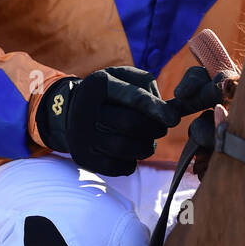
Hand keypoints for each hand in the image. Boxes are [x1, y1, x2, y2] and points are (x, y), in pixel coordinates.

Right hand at [36, 66, 180, 176]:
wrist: (70, 112)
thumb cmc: (110, 93)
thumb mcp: (123, 77)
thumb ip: (147, 86)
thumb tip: (169, 109)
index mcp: (99, 84)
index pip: (133, 97)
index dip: (157, 108)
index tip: (174, 118)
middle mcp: (85, 108)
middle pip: (131, 124)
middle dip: (154, 129)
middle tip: (161, 129)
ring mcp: (81, 135)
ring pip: (124, 148)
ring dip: (146, 148)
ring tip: (148, 142)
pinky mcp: (83, 157)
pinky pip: (117, 167)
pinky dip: (132, 163)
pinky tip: (131, 153)